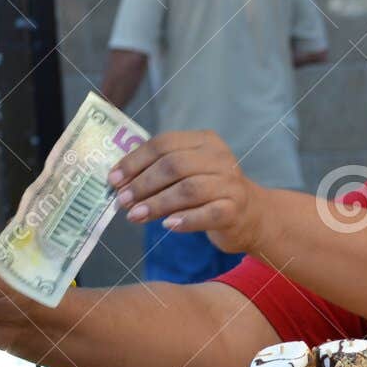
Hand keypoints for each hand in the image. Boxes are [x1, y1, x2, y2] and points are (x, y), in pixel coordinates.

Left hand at [107, 131, 265, 254]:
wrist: (252, 216)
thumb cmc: (210, 193)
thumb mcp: (189, 173)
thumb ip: (159, 173)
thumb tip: (119, 183)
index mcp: (204, 141)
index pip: (164, 144)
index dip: (135, 161)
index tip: (113, 179)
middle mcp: (219, 157)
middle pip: (174, 165)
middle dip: (142, 184)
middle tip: (121, 201)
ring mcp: (230, 183)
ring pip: (188, 189)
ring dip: (157, 203)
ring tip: (135, 216)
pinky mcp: (235, 210)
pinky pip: (207, 214)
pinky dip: (184, 220)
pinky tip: (167, 226)